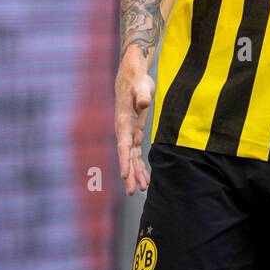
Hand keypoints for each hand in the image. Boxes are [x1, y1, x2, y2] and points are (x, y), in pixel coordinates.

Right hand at [115, 70, 154, 194]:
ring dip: (136, 173)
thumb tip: (143, 103)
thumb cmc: (137, 81)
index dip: (124, 162)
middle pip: (126, 157)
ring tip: (141, 189)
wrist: (132, 77)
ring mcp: (129, 133)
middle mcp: (124, 131)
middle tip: (132, 192)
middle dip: (129, 174)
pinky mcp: (134, 132)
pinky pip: (136, 153)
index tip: (125, 176)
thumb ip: (142, 95)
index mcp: (124, 122)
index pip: (123, 146)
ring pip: (131, 158)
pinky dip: (140, 165)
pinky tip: (145, 177)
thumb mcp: (141, 86)